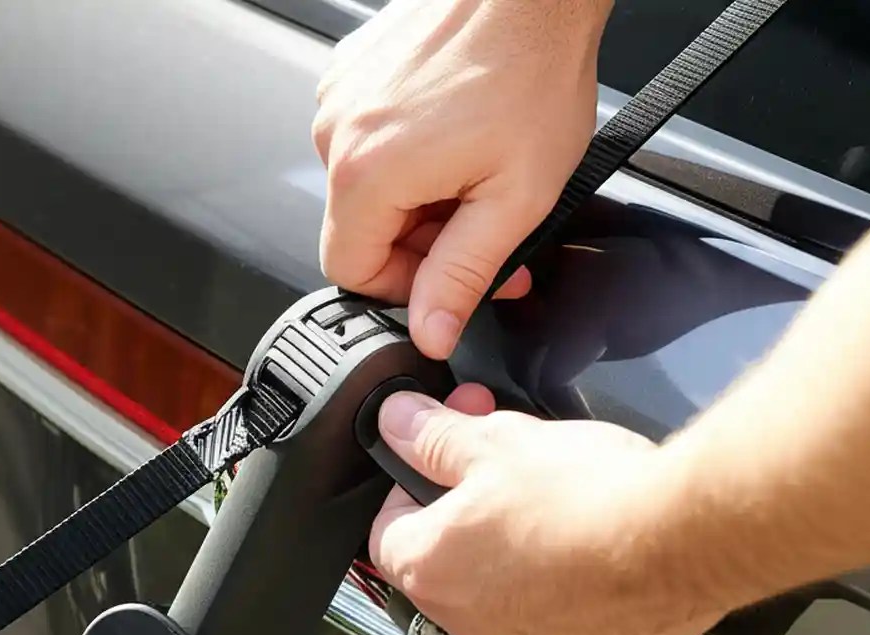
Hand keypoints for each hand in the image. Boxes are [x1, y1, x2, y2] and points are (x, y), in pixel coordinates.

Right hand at [313, 0, 610, 358]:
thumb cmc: (531, 69)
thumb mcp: (514, 197)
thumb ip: (463, 275)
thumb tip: (432, 330)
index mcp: (366, 172)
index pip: (349, 271)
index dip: (403, 288)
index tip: (449, 278)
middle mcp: (338, 130)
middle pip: (360, 227)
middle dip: (424, 241)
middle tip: (487, 229)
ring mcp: (342, 94)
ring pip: (368, 184)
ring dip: (421, 196)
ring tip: (480, 172)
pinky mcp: (355, 70)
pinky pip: (371, 138)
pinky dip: (412, 152)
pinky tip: (460, 135)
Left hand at [368, 385, 729, 634]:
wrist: (678, 541)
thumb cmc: (589, 499)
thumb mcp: (496, 441)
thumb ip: (434, 434)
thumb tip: (401, 421)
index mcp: (429, 568)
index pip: (388, 525)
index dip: (411, 478)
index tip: (441, 452)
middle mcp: (466, 621)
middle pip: (444, 556)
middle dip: (466, 504)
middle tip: (504, 460)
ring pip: (497, 585)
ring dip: (512, 541)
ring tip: (552, 495)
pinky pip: (548, 611)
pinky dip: (557, 576)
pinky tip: (586, 535)